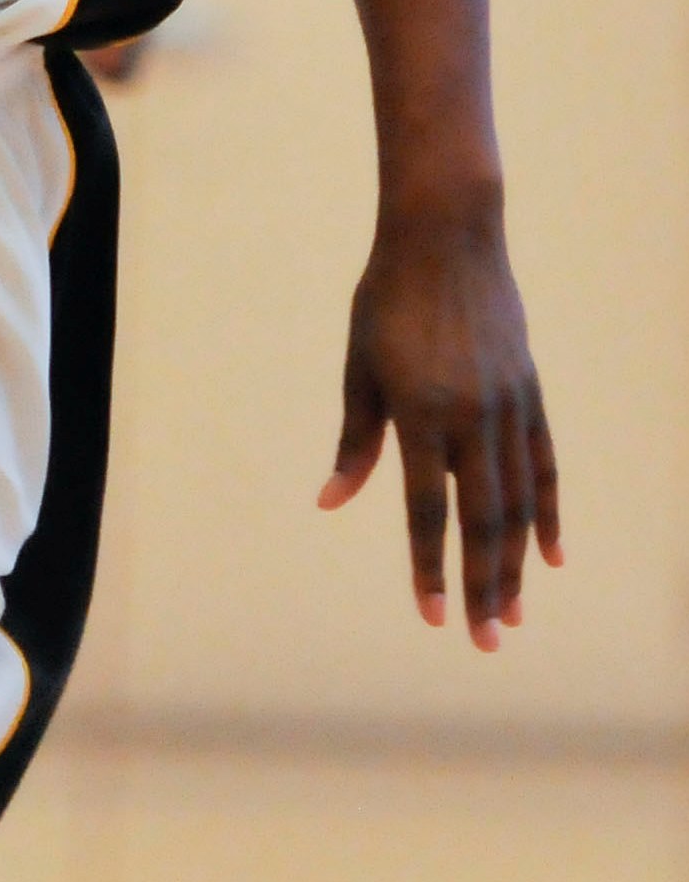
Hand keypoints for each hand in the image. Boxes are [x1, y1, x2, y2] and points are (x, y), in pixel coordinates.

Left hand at [318, 201, 558, 649]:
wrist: (446, 239)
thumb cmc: (386, 302)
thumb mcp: (358, 368)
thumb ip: (356, 440)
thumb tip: (332, 502)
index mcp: (420, 414)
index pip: (428, 510)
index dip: (429, 567)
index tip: (432, 616)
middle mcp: (472, 418)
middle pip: (483, 520)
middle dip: (482, 585)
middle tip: (488, 642)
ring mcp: (509, 407)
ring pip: (519, 502)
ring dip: (516, 562)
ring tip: (513, 614)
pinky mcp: (530, 393)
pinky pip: (543, 464)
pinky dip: (548, 512)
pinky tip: (550, 554)